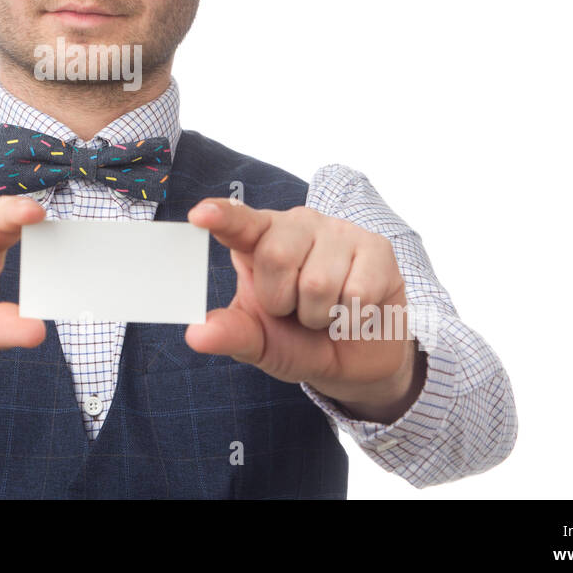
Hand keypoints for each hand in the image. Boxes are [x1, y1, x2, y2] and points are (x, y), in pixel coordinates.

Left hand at [184, 199, 424, 422]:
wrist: (354, 358)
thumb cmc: (298, 339)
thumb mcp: (259, 341)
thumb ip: (230, 333)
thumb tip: (195, 335)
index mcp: (260, 239)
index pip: (238, 222)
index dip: (221, 216)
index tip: (200, 214)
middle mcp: (298, 224)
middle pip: (276, 256)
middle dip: (282, 301)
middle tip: (295, 309)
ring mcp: (339, 231)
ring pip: (318, 282)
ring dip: (320, 315)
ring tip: (327, 311)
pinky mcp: (376, 248)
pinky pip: (357, 292)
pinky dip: (351, 318)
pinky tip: (354, 311)